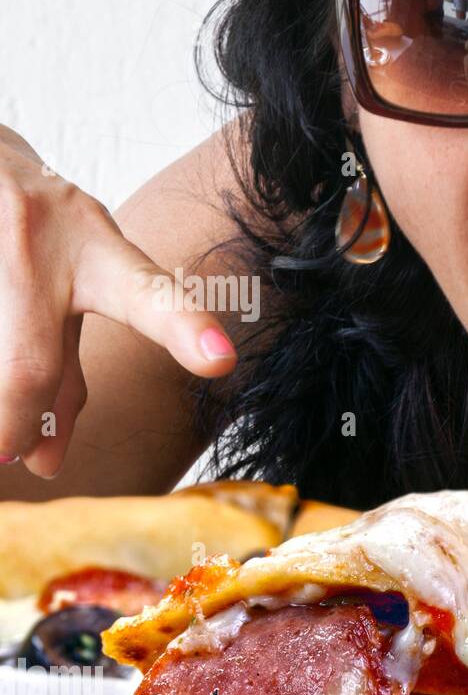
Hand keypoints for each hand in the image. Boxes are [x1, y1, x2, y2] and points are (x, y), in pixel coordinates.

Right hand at [0, 127, 237, 477]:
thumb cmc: (45, 233)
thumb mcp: (79, 281)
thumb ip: (67, 361)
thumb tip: (44, 461)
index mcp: (97, 251)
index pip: (147, 295)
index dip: (183, 327)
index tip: (219, 359)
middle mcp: (42, 235)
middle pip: (30, 362)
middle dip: (17, 421)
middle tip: (11, 456)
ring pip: (1, 355)